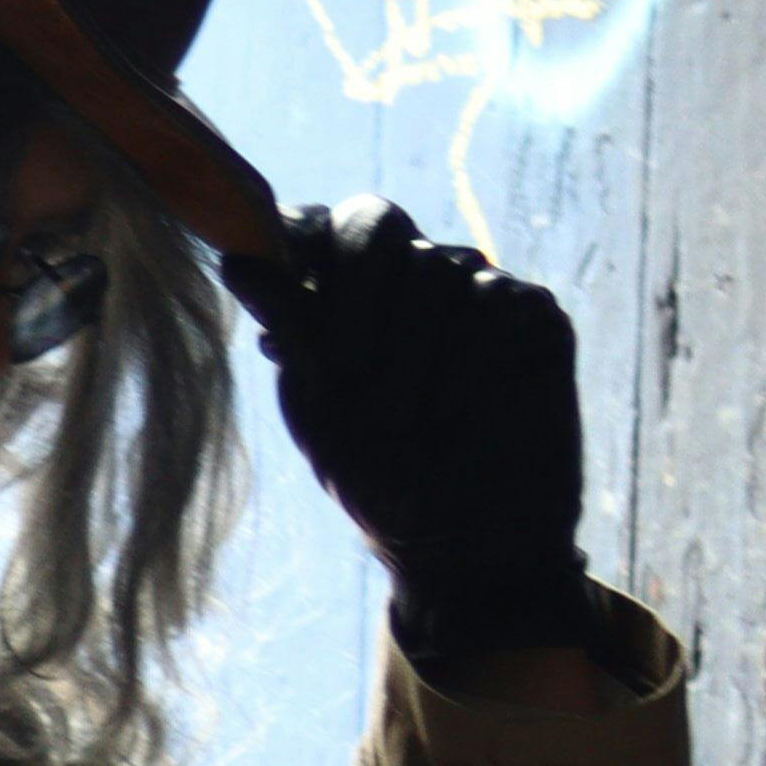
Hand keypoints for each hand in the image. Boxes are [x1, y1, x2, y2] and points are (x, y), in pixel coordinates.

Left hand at [225, 198, 592, 679]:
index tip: (279, 275)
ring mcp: (474, 290)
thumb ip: (292, 328)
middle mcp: (408, 280)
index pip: (315, 224)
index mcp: (344, 295)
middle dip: (353, 294)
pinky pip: (495, 299)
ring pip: (434, 264)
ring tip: (406, 425)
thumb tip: (235, 258)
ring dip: (408, 352)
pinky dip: (468, 360)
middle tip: (346, 370)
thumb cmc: (380, 480)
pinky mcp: (531, 313)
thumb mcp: (320, 406)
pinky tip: (462, 412)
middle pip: (373, 220)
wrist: (463, 545)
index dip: (295, 237)